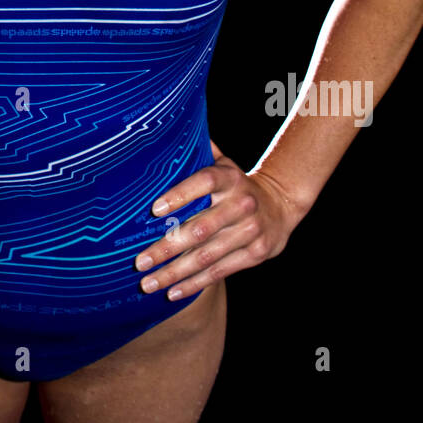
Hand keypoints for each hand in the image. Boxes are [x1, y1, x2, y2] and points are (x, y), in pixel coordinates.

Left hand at [134, 140, 302, 300]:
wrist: (283, 204)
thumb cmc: (236, 184)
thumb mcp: (224, 163)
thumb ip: (197, 152)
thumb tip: (164, 131)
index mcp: (228, 177)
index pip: (203, 182)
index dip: (179, 195)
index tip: (153, 209)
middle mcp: (240, 203)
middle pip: (199, 228)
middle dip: (166, 247)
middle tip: (139, 262)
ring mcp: (250, 230)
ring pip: (206, 255)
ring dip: (175, 272)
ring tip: (148, 283)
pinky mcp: (255, 253)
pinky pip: (220, 271)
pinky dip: (194, 283)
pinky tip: (172, 292)